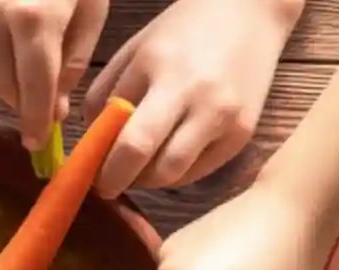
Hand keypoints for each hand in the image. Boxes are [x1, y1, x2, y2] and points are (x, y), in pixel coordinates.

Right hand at [0, 0, 107, 149]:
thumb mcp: (89, 4)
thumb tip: (56, 103)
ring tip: (34, 72)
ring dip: (11, 82)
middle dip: (25, 105)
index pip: (34, 89)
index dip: (36, 121)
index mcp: (35, 19)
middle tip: (44, 113)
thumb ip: (73, 56)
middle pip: (5, 87)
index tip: (38, 144)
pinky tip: (13, 43)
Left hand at [86, 0, 303, 196]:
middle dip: (118, 180)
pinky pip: (199, 171)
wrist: (248, 14)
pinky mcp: (242, 133)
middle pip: (145, 158)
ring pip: (172, 174)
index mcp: (157, 65)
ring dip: (147, 181)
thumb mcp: (135, 51)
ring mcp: (222, 115)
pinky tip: (166, 159)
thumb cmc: (182, 31)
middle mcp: (192, 92)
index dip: (101, 164)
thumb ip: (107, 95)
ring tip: (137, 171)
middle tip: (108, 184)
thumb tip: (92, 144)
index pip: (122, 133)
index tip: (90, 174)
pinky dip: (176, 174)